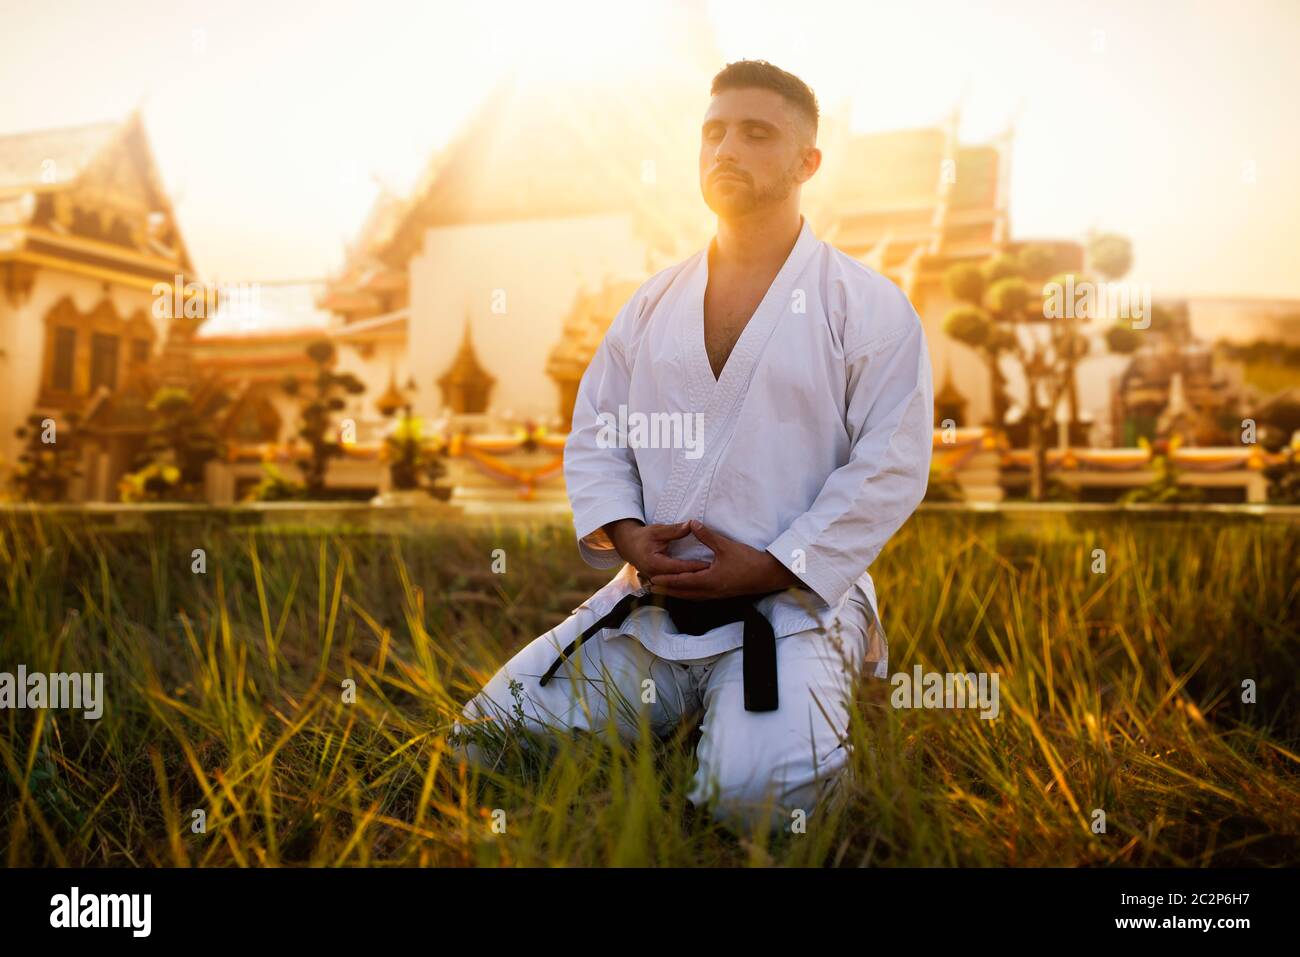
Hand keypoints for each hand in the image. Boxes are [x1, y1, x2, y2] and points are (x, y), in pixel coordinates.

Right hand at [603, 518, 711, 578]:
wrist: (628, 545)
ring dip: (693, 584)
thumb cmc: (643, 536)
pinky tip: (699, 583)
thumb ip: (675, 530)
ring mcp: (655, 580)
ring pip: (678, 585)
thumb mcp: (658, 530)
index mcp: (655, 563)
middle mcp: (655, 575)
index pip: (679, 568)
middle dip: (698, 578)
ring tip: (711, 581)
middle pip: (680, 579)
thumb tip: (691, 525)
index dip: (695, 567)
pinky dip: (686, 585)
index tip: (710, 565)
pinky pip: (674, 585)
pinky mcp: (658, 581)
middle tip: (716, 575)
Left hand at [648, 520, 803, 599]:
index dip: (666, 580)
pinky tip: (686, 590)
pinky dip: (688, 593)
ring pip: (691, 596)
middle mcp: (710, 591)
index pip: (682, 581)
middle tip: (651, 587)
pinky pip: (699, 596)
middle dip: (667, 590)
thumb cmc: (748, 561)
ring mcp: (716, 595)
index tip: (653, 579)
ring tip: (664, 590)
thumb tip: (692, 523)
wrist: (767, 576)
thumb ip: (707, 536)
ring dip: (676, 593)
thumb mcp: (725, 546)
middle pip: (683, 593)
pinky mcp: (721, 594)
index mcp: (709, 580)